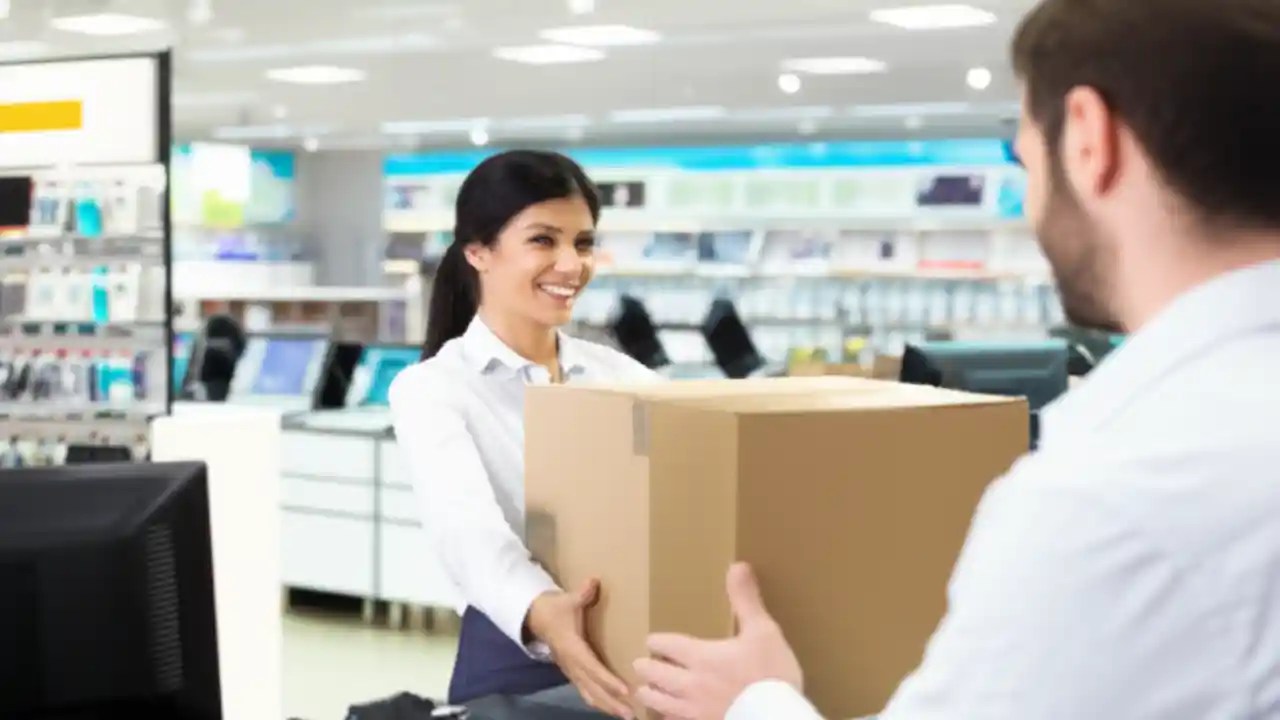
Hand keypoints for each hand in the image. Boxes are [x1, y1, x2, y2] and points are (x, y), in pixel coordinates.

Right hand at [527, 579, 633, 718]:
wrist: (535, 618)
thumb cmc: (555, 609)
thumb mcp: (567, 599)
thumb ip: (582, 594)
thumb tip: (594, 581)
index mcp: (572, 649)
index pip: (592, 668)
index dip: (608, 680)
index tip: (626, 690)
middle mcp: (572, 665)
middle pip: (593, 689)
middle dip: (612, 702)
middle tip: (632, 714)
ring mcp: (572, 672)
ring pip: (590, 695)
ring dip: (608, 706)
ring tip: (627, 716)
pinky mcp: (573, 674)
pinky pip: (587, 693)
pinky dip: (600, 702)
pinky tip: (613, 709)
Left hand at [634, 563, 802, 719]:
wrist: (776, 718)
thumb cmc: (771, 674)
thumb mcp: (763, 631)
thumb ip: (746, 600)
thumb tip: (737, 565)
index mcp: (701, 656)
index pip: (666, 645)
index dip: (656, 642)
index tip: (651, 641)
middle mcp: (690, 683)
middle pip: (655, 674)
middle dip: (645, 668)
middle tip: (640, 665)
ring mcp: (693, 711)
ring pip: (658, 701)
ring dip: (650, 694)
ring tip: (644, 691)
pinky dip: (667, 718)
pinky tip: (669, 717)